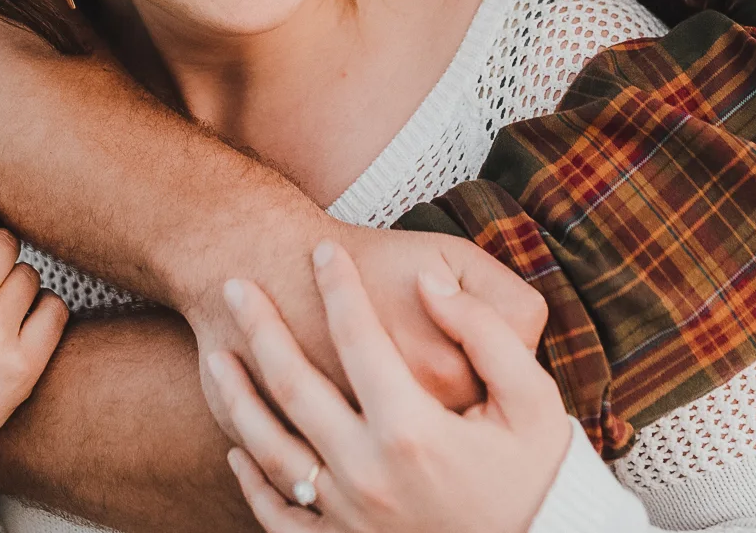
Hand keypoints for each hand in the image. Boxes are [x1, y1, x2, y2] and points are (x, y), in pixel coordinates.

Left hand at [210, 242, 571, 532]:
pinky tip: (238, 448)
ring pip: (270, 451)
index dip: (338, 287)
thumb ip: (485, 333)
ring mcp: (350, 516)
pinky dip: (252, 482)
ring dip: (237, 398)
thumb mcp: (532, 400)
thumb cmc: (538, 473)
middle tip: (235, 283)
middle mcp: (368, 474)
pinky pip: (281, 516)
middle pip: (293, 387)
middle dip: (260, 327)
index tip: (322, 248)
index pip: (357, 338)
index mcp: (413, 430)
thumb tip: (433, 286)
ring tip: (216, 355)